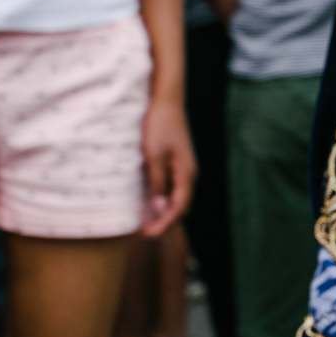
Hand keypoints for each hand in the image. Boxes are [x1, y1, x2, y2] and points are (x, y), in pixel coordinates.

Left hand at [139, 94, 195, 237]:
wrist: (166, 102)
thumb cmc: (160, 126)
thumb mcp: (154, 156)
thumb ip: (158, 183)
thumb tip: (160, 208)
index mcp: (187, 172)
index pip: (179, 207)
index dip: (164, 223)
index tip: (148, 234)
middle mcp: (189, 172)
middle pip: (181, 205)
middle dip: (165, 221)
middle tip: (145, 232)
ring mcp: (184, 167)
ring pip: (177, 196)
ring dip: (164, 211)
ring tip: (147, 221)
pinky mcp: (177, 162)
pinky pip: (173, 187)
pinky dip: (163, 198)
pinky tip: (151, 201)